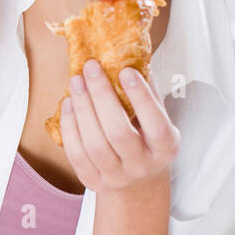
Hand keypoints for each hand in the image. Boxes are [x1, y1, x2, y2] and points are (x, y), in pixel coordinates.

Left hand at [59, 59, 179, 191]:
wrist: (136, 180)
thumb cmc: (146, 138)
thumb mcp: (156, 117)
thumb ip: (146, 91)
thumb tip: (130, 53)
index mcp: (165, 147)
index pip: (155, 124)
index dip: (141, 97)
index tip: (126, 70)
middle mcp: (142, 165)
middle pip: (118, 133)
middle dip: (101, 96)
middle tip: (90, 68)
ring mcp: (116, 176)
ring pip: (94, 144)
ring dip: (82, 109)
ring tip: (76, 82)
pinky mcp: (93, 181)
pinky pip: (76, 154)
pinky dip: (69, 127)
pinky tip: (68, 104)